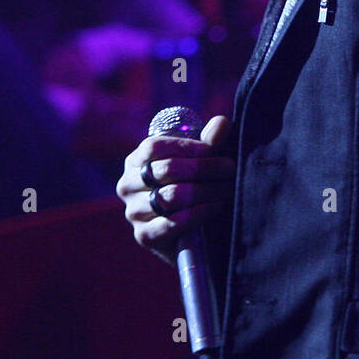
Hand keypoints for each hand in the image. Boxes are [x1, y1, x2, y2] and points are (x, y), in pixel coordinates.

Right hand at [116, 115, 233, 263]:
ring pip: (173, 195)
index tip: (214, 150)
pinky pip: (173, 222)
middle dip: (205, 168)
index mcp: (136, 161)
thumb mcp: (199, 163)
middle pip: (167, 169)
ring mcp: (134, 211)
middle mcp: (128, 185)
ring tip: (229, 188)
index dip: (187, 146)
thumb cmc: (192, 188)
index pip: (155, 146)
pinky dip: (199, 212)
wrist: (187, 235)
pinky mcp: (144, 236)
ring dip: (207, 190)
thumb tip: (221, 122)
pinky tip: (217, 206)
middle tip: (230, 169)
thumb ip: (209, 142)